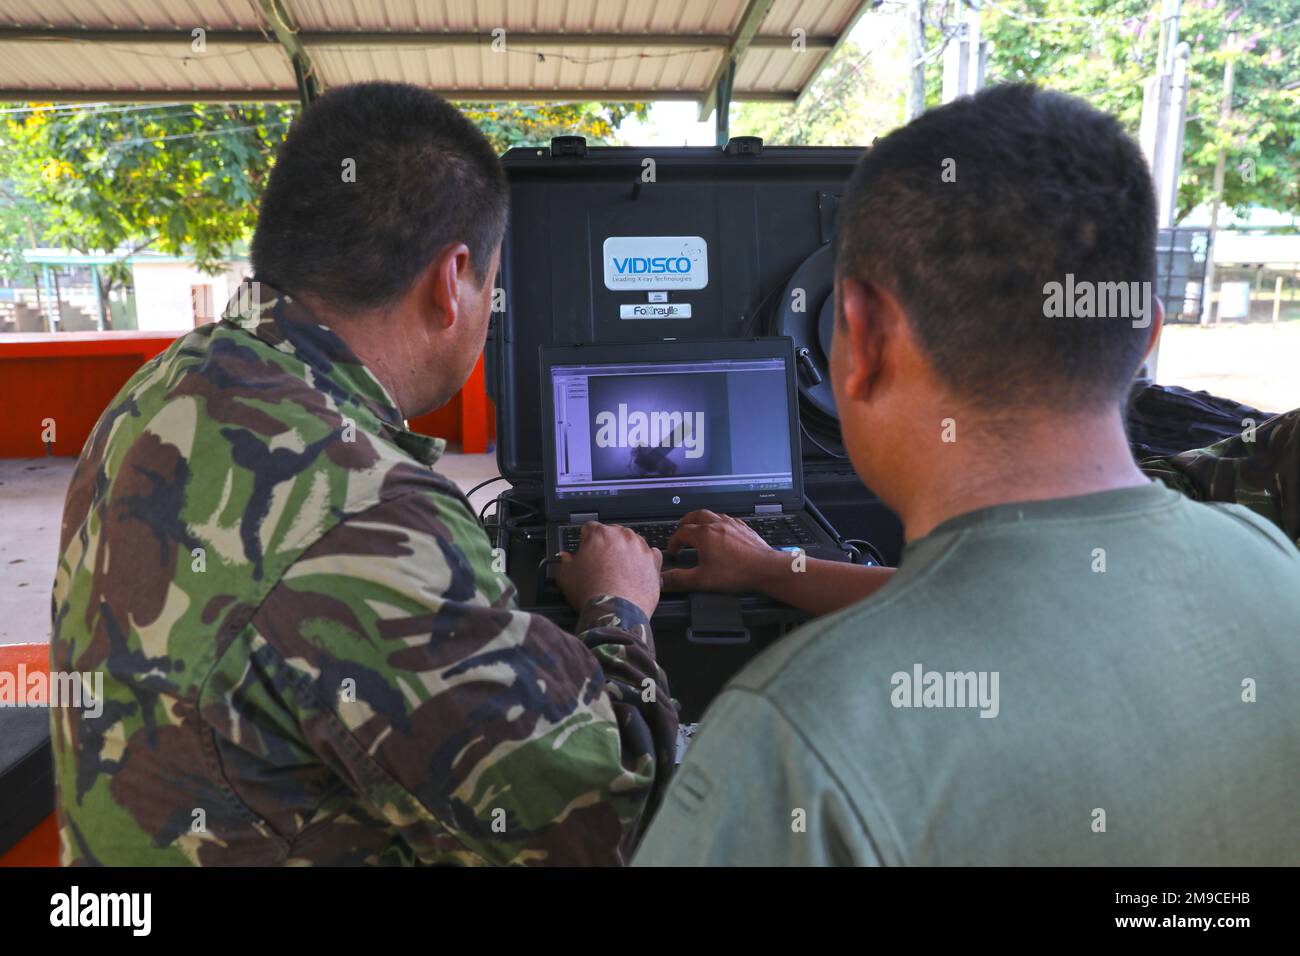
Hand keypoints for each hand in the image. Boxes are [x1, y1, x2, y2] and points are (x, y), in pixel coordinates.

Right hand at [555, 521, 662, 618]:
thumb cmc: (592, 592)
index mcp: (599, 534)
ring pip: (633, 542)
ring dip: (626, 551)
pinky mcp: (654, 562)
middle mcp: (622, 536)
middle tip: (602, 563)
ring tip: (619, 570)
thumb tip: (565, 558)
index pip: (590, 528)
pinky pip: (651, 554)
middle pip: (613, 533)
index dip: (585, 540)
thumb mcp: (565, 576)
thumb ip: (564, 561)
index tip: (586, 549)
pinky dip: (644, 560)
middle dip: (607, 545)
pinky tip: (637, 571)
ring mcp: (641, 548)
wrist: (615, 611)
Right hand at [661, 510, 781, 593]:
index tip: (674, 550)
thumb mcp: (703, 580)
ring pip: (713, 514)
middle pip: (696, 515)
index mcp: (704, 535)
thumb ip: (680, 579)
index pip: (681, 532)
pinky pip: (729, 519)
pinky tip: (723, 529)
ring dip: (703, 519)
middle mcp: (718, 525)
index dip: (674, 541)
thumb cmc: (737, 573)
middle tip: (681, 528)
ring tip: (700, 525)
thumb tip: (663, 579)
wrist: (765, 569)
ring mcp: (733, 525)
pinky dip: (720, 522)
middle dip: (686, 521)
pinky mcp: (745, 529)